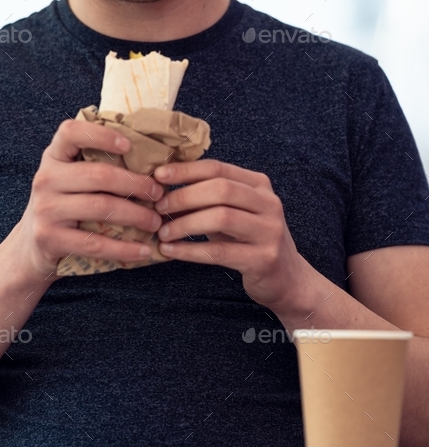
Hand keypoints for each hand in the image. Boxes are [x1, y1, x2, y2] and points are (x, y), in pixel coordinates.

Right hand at [16, 119, 164, 282]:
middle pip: (99, 175)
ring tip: (156, 222)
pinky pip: (95, 243)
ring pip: (101, 208)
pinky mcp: (50, 239)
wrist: (28, 247)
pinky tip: (143, 251)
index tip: (129, 145)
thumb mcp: (67, 178)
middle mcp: (46, 179)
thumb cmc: (62, 205)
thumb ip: (92, 164)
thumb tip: (149, 157)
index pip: (71, 132)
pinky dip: (124, 249)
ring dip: (136, 215)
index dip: (101, 135)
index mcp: (53, 157)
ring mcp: (46, 209)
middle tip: (158, 193)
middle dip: (136, 184)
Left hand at [153, 159, 307, 310]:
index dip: (186, 170)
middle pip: (220, 189)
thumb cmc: (250, 240)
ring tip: (163, 233)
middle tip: (159, 208)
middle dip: (184, 197)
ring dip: (185, 224)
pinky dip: (190, 250)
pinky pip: (219, 252)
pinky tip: (171, 251)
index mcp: (259, 184)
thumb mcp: (234, 212)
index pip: (217, 168)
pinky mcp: (264, 259)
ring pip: (221, 217)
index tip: (158, 175)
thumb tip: (164, 188)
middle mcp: (268, 203)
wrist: (287, 278)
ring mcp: (269, 230)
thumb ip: (208, 197)